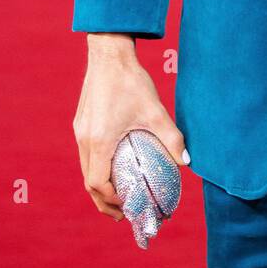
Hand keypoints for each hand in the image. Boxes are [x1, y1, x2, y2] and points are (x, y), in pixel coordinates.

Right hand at [73, 33, 190, 221]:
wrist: (109, 53)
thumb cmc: (131, 80)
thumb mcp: (155, 110)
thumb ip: (171, 137)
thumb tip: (186, 162)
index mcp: (99, 140)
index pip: (98, 183)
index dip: (112, 200)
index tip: (128, 206)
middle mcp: (85, 139)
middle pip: (88, 182)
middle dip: (105, 201)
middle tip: (122, 214)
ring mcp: (80, 130)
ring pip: (86, 168)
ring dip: (100, 186)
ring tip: (118, 196)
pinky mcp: (81, 122)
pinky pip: (86, 154)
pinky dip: (97, 168)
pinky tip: (112, 167)